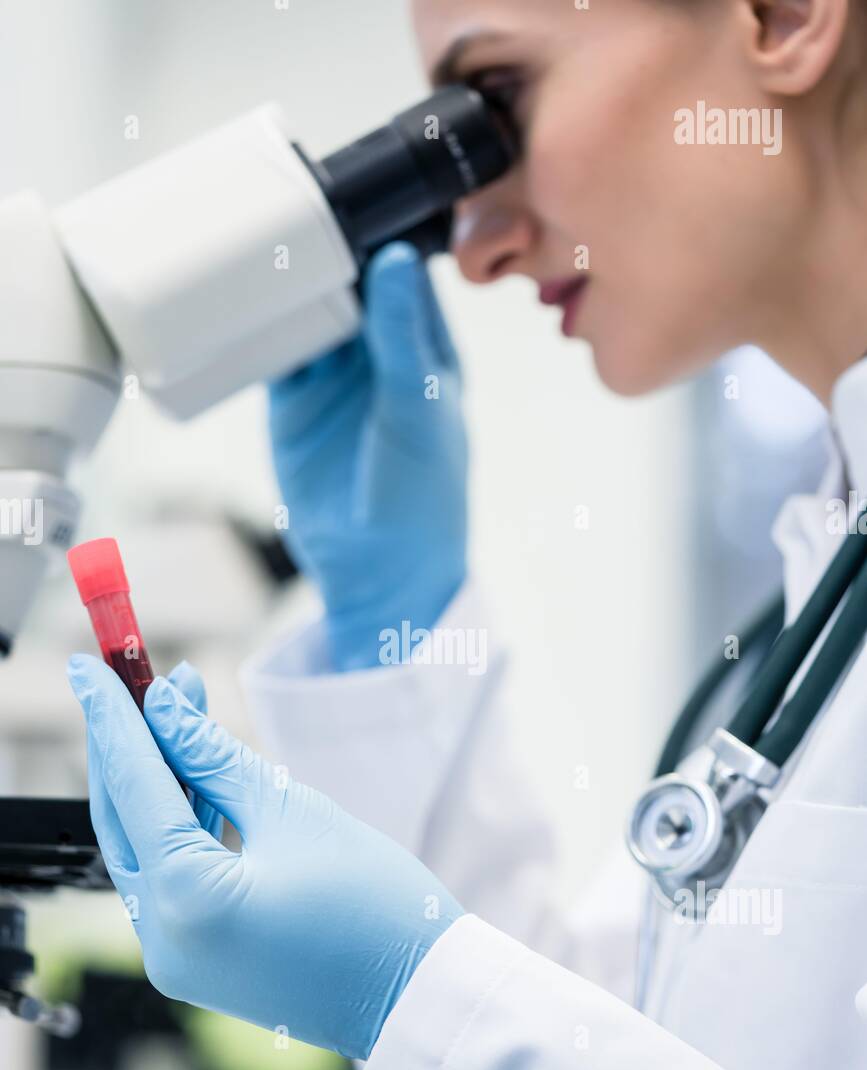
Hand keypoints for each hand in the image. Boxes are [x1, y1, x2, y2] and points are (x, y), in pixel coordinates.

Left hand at [68, 654, 463, 1058]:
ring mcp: (176, 959)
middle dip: (130, 743)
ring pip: (145, 848)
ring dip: (159, 781)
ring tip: (181, 708)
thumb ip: (214, 756)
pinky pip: (170, 880)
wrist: (422, 998)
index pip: (133, 782)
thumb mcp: (292, 811)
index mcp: (185, 899)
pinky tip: (197, 776)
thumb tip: (165, 708)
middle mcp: (162, 939)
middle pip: (124, 818)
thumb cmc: (377, 907)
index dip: (112, 714)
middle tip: (143, 678)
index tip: (90, 662)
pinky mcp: (198, 963)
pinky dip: (179, 828)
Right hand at [269, 242, 467, 671]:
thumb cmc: (421, 498)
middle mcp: (378, 353)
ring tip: (248, 242)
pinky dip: (252, 329)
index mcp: (424, 347)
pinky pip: (270, 352)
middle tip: (282, 204)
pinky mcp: (293, 403)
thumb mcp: (416, 411)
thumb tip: (396, 257)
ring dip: (281, 285)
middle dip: (319, 249)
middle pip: (344, 282)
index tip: (348, 191)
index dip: (377, 231)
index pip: (399, 271)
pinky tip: (232, 300)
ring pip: (303, 312)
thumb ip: (401, 336)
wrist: (376, 574)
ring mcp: (332, 377)